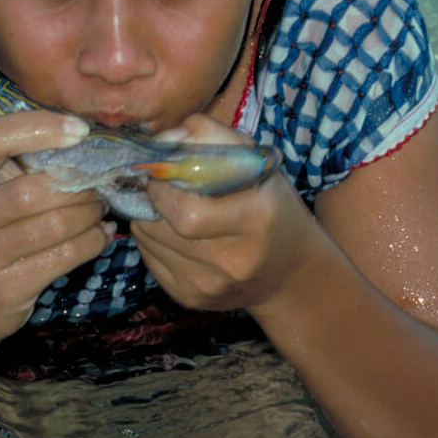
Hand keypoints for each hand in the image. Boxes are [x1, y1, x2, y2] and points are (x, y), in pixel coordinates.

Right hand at [0, 111, 111, 345]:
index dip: (41, 128)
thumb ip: (15, 168)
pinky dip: (93, 241)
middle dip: (79, 185)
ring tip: (101, 208)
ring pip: (55, 223)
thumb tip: (82, 141)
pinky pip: (65, 255)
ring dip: (90, 213)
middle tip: (101, 184)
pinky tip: (100, 234)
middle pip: (34, 188)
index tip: (81, 131)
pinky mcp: (5, 287)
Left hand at [132, 114, 317, 311]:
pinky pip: (150, 261)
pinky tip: (173, 233)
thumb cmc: (273, 207)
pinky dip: (152, 240)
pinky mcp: (191, 299)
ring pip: (149, 243)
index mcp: (256, 220)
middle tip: (159, 185)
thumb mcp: (258, 164)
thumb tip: (167, 137)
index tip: (162, 171)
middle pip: (161, 229)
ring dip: (148, 217)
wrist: (290, 273)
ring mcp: (210, 286)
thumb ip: (215, 138)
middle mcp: (233, 260)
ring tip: (168, 207)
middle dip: (150, 200)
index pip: (186, 212)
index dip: (162, 188)